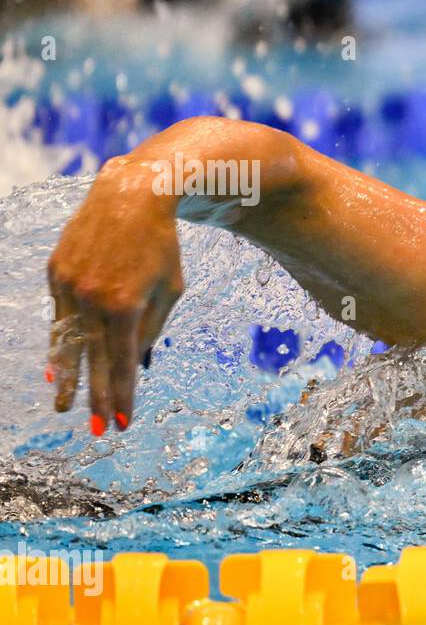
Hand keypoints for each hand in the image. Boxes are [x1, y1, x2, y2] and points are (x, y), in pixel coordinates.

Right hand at [46, 169, 182, 433]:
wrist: (131, 195)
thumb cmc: (162, 247)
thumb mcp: (170, 290)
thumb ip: (151, 329)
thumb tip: (136, 364)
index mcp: (124, 305)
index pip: (121, 363)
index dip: (121, 395)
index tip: (120, 423)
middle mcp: (91, 298)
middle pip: (92, 360)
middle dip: (96, 397)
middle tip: (97, 428)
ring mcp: (68, 285)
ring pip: (67, 341)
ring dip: (68, 377)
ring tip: (66, 406)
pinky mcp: (55, 273)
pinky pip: (58, 316)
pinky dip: (59, 343)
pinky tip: (57, 366)